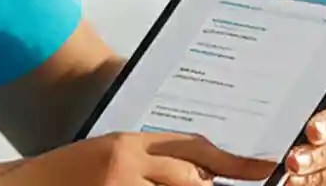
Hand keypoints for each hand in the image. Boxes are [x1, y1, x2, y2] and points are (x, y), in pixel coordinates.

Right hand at [0, 131, 276, 185]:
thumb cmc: (60, 179)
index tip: (266, 170)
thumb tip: (196, 175)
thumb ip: (147, 165)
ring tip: (169, 185)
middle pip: (194, 181)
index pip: (194, 150)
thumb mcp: (105, 159)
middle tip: (217, 185)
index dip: (234, 164)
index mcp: (126, 145)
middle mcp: (124, 165)